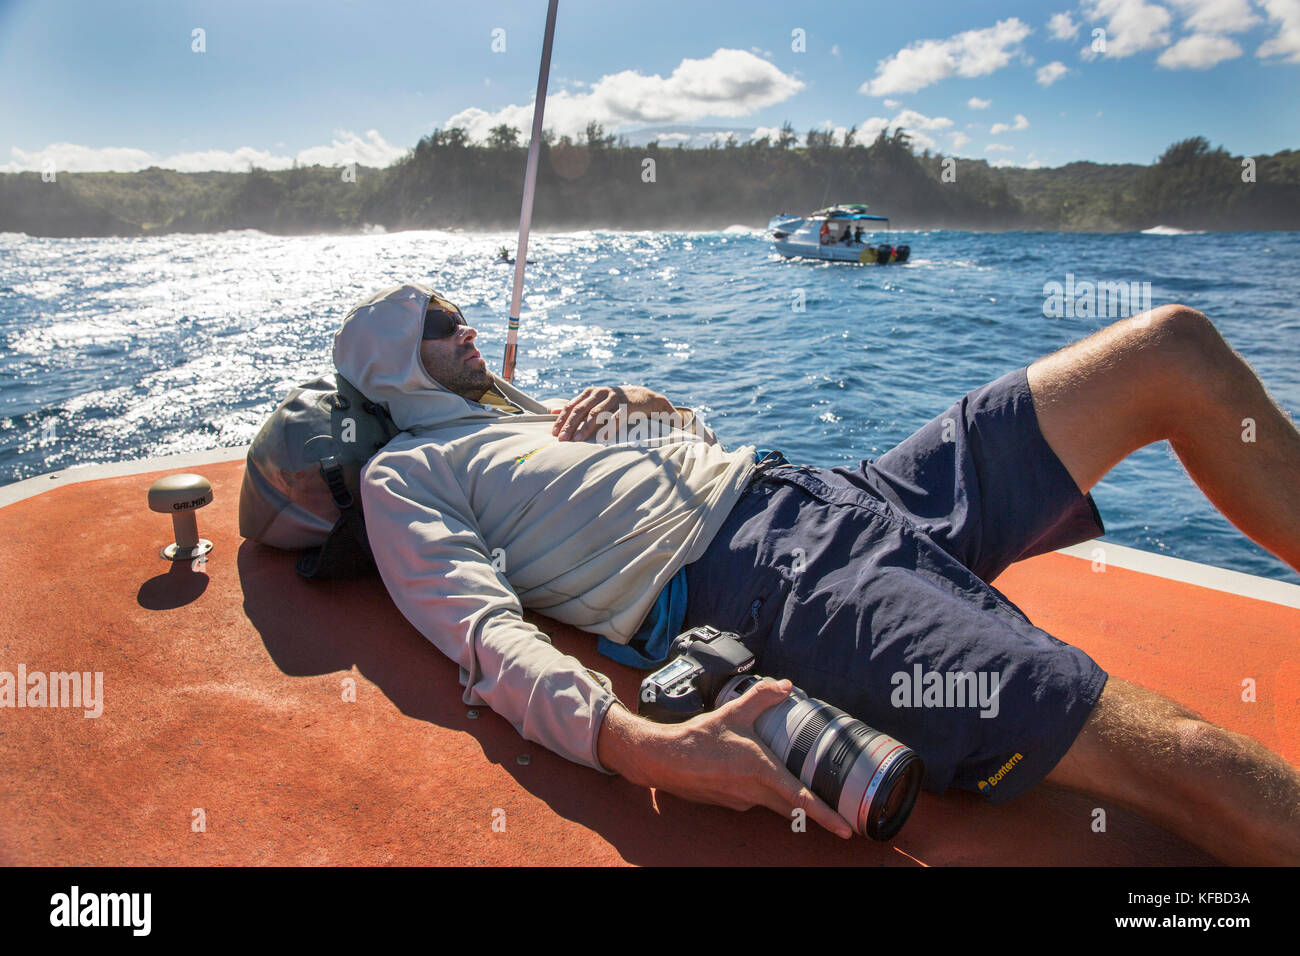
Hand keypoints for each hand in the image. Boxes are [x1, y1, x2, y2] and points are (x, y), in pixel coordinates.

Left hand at [552, 385, 673, 441]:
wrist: (643, 397)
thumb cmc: (614, 402)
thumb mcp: (594, 401)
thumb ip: (576, 406)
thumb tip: (553, 412)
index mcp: (591, 392)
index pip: (572, 406)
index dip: (562, 419)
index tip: (555, 433)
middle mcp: (601, 393)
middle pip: (582, 410)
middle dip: (571, 425)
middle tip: (563, 439)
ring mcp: (614, 398)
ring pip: (596, 413)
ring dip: (586, 428)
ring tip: (578, 440)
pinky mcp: (627, 405)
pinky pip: (616, 418)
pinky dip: (608, 429)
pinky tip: (602, 439)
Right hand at [597, 680, 853, 838]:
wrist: (663, 760)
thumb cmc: (698, 738)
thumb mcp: (732, 712)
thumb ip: (761, 697)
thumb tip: (787, 685)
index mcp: (762, 771)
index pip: (802, 799)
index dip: (827, 816)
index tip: (846, 830)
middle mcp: (755, 792)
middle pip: (794, 809)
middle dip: (816, 814)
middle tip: (839, 817)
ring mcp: (742, 801)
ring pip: (776, 805)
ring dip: (791, 801)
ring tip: (806, 793)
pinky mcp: (731, 804)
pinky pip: (757, 800)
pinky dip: (766, 792)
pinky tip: (758, 776)